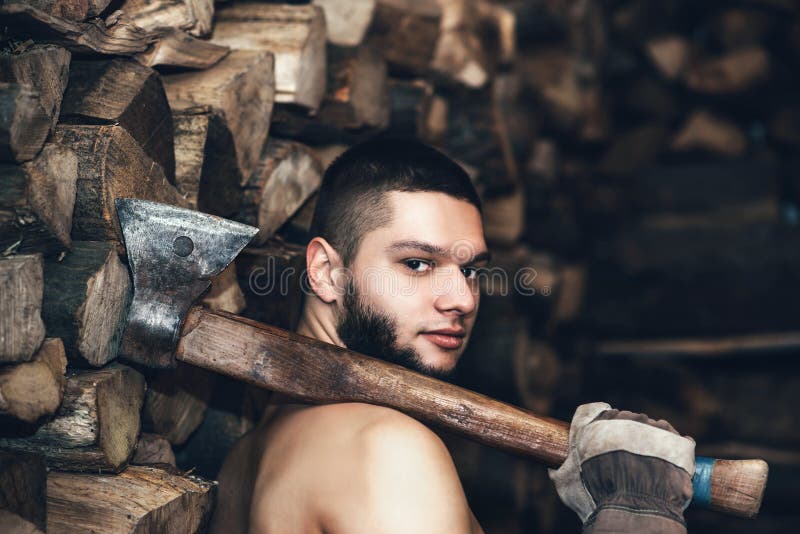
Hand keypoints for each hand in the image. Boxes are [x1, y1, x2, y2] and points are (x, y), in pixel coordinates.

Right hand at [549, 402, 694, 532]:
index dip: (597, 420)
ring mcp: (651, 427)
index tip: (602, 434)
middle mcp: (622, 420)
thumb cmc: (597, 498)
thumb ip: (559, 469)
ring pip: (650, 427)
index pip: (593, 409)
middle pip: (623, 419)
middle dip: (625, 436)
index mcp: (593, 425)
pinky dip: (673, 450)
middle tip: (625, 461)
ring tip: (649, 468)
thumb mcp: (566, 484)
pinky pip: (676, 439)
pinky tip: (667, 468)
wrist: (636, 512)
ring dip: (650, 442)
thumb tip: (553, 467)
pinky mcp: (676, 439)